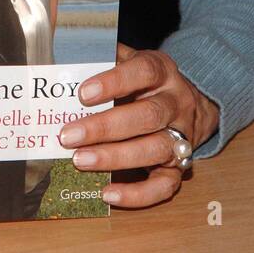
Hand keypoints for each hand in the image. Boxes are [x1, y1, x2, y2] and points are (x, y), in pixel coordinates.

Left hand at [60, 42, 220, 207]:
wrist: (188, 103)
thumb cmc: (144, 81)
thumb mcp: (129, 60)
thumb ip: (103, 58)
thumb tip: (64, 60)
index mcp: (162, 71)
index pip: (143, 72)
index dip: (114, 82)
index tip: (83, 93)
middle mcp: (176, 103)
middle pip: (148, 115)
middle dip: (105, 128)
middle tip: (68, 136)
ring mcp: (182, 136)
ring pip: (156, 149)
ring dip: (115, 158)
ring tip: (79, 160)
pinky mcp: (180, 167)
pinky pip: (165, 185)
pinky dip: (137, 194)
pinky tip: (108, 194)